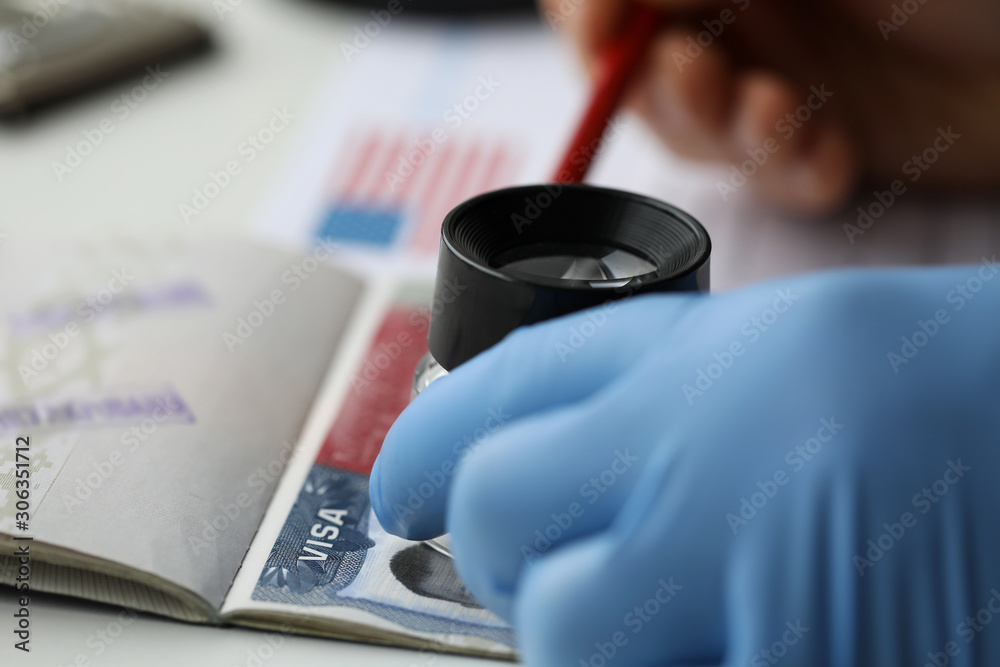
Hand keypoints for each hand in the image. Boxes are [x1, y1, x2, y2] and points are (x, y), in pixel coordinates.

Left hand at [371, 263, 999, 664]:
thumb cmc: (951, 397)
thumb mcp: (783, 354)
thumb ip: (642, 398)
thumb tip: (520, 460)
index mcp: (712, 366)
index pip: (497, 400)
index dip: (422, 447)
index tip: (400, 487)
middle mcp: (721, 470)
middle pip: (505, 519)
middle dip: (503, 549)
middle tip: (536, 556)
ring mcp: (762, 590)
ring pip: (566, 638)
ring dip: (578, 629)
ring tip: (653, 605)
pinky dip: (669, 655)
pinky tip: (727, 625)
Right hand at [541, 0, 999, 213]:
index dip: (591, 11)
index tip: (601, 31)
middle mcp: (738, 4)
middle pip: (635, 61)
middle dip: (660, 80)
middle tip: (703, 77)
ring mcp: (771, 71)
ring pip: (692, 126)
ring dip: (725, 130)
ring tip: (781, 114)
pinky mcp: (811, 135)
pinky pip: (762, 171)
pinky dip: (788, 171)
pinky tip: (832, 155)